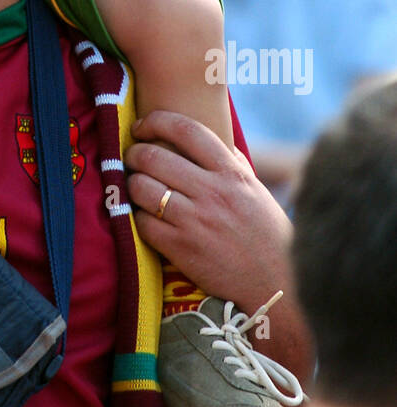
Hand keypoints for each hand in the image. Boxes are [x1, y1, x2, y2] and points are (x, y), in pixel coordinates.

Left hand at [125, 110, 294, 312]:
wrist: (276, 285)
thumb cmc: (266, 234)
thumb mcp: (255, 190)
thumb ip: (231, 162)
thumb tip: (211, 138)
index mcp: (232, 173)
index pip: (186, 130)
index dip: (155, 121)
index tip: (142, 126)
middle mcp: (212, 192)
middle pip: (154, 156)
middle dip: (134, 153)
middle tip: (131, 157)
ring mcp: (195, 221)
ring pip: (141, 187)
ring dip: (131, 184)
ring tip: (135, 186)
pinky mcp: (181, 249)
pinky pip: (142, 223)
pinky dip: (137, 216)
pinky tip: (144, 215)